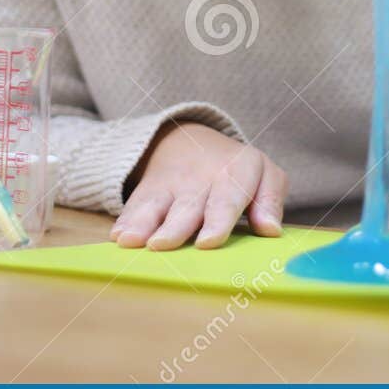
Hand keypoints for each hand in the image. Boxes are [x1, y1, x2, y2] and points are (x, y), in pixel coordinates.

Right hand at [112, 122, 287, 250]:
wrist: (190, 142)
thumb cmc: (237, 171)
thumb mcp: (264, 174)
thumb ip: (270, 200)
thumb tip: (271, 229)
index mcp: (235, 173)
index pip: (227, 198)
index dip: (217, 221)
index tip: (208, 242)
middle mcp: (200, 178)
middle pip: (186, 207)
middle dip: (174, 227)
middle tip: (162, 245)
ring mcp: (170, 185)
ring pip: (156, 205)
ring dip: (142, 224)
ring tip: (130, 241)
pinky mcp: (146, 190)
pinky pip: (134, 205)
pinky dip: (125, 221)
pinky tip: (117, 237)